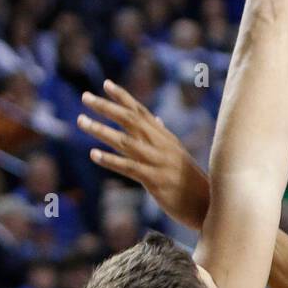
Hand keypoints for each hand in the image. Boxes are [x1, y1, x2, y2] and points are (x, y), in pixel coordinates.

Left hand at [77, 80, 208, 229]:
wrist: (206, 203)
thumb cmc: (189, 179)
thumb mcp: (176, 152)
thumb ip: (163, 135)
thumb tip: (156, 120)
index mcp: (163, 137)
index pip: (140, 111)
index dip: (123, 96)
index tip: (105, 83)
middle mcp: (160, 144)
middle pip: (130, 119)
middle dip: (106, 107)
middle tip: (85, 97)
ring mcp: (157, 161)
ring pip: (125, 140)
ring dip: (101, 130)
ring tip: (81, 121)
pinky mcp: (154, 179)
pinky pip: (128, 167)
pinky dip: (110, 160)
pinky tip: (93, 154)